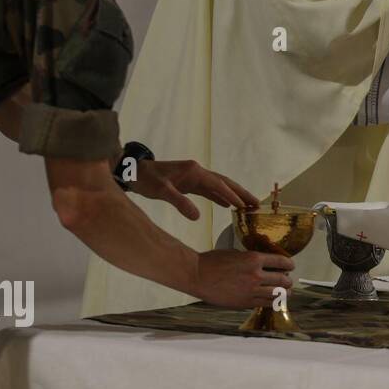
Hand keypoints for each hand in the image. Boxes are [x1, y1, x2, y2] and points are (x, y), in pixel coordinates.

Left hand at [130, 159, 259, 220]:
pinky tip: (226, 205)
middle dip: (240, 192)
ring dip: (233, 195)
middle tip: (256, 203)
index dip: (231, 195)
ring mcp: (194, 177)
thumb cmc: (146, 179)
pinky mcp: (189, 183)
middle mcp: (197, 172)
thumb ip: (180, 203)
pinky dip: (220, 197)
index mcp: (194, 172)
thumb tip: (197, 217)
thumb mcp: (161, 191)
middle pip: (224, 182)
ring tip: (247, 205)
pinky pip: (209, 190)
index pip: (218, 184)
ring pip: (219, 186)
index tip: (244, 206)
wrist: (133, 171)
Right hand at [192, 249, 294, 307]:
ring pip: (277, 294)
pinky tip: (274, 301)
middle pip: (282, 279)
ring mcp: (251, 290)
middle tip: (289, 281)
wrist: (198, 275)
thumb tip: (262, 262)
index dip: (289, 264)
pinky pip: (265, 304)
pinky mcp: (245, 302)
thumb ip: (251, 258)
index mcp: (254, 259)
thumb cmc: (213, 262)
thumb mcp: (236, 253)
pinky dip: (272, 302)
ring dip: (285, 293)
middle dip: (288, 281)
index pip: (281, 261)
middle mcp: (256, 275)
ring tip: (287, 293)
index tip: (290, 266)